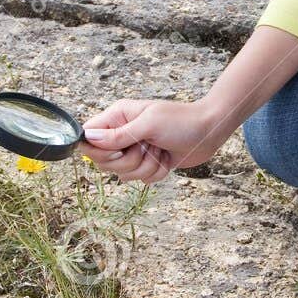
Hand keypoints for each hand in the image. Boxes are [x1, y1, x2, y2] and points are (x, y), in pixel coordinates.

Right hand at [80, 97, 224, 183]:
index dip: (98, 150)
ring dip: (146, 166)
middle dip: (128, 161)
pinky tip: (166, 158)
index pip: (89, 137)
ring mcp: (134, 151)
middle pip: (103, 162)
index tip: (118, 149)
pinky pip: (141, 180)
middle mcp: (122, 134)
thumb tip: (89, 139)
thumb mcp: (149, 124)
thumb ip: (118, 135)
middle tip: (146, 146)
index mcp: (117, 117)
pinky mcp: (147, 164)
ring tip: (159, 150)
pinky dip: (156, 173)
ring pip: (123, 174)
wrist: (209, 131)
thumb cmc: (181, 120)